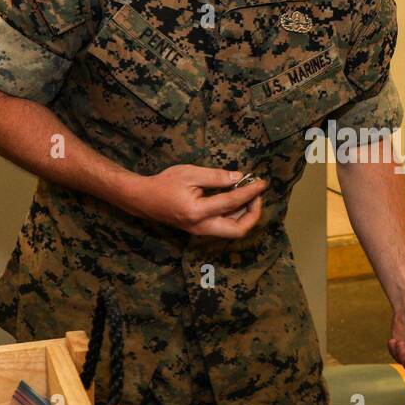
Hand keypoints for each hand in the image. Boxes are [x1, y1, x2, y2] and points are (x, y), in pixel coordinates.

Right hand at [122, 165, 267, 237]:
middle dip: (253, 213)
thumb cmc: (164, 183)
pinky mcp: (200, 229)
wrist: (143, 199)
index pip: (232, 203)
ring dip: (245, 215)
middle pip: (238, 230)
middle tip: (256, 195)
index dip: (250, 192)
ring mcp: (200, 231)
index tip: (261, 183)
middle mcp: (201, 226)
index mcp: (198, 211)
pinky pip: (224, 226)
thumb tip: (239, 178)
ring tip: (248, 194)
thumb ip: (216, 177)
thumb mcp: (190, 173)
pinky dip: (234, 215)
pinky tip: (236, 199)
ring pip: (232, 230)